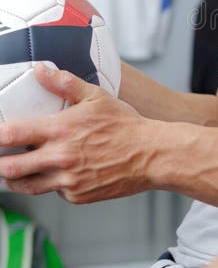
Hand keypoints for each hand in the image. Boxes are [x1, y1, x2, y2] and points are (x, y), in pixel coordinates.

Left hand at [0, 63, 155, 202]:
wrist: (152, 155)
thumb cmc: (126, 125)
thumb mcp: (96, 96)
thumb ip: (64, 83)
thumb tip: (40, 70)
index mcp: (60, 130)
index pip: (10, 135)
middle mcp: (60, 158)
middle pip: (9, 168)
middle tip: (0, 157)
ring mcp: (68, 181)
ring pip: (26, 186)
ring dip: (14, 179)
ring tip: (14, 171)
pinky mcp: (77, 196)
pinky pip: (53, 192)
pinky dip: (51, 184)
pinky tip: (58, 173)